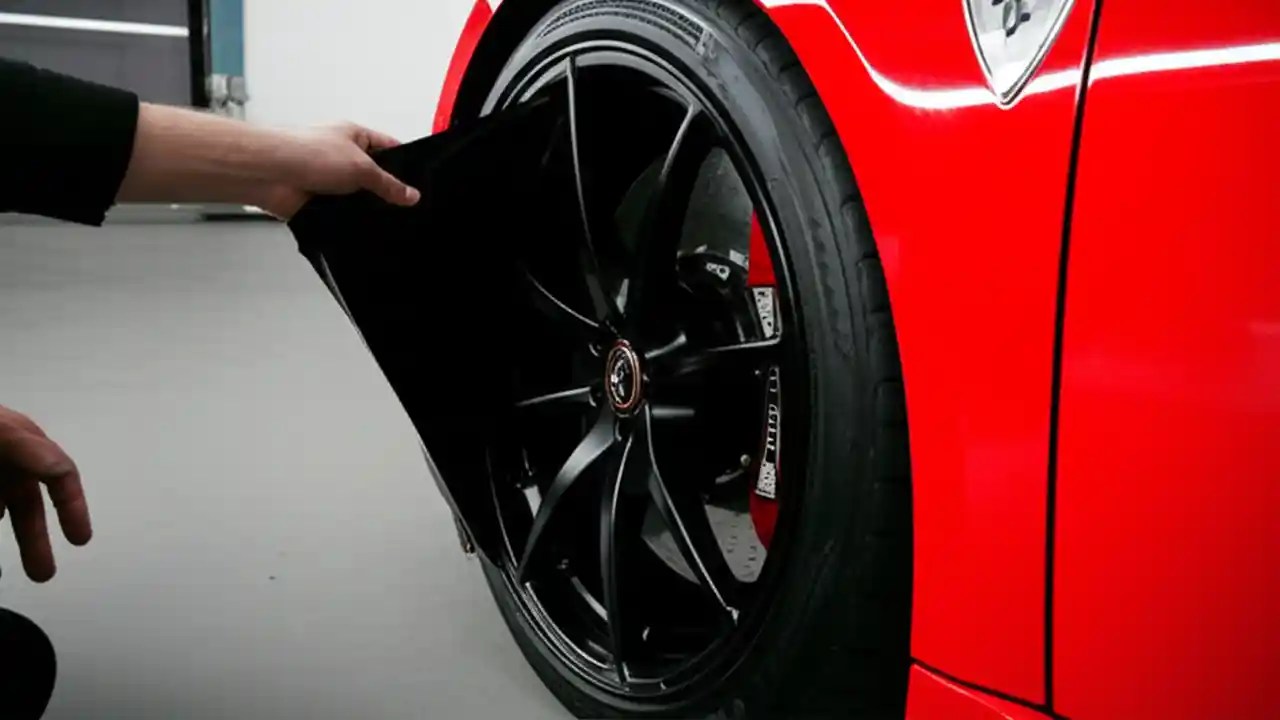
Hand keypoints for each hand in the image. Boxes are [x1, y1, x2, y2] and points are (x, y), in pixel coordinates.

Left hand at [0, 406, 90, 581]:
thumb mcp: (4, 433)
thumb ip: (31, 449)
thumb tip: (60, 469)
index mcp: (21, 439)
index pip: (59, 474)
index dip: (72, 507)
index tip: (81, 539)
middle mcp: (6, 460)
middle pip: (28, 503)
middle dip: (36, 540)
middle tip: (44, 574)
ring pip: (4, 510)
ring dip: (16, 538)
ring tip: (15, 571)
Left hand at [256, 122, 422, 219]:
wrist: (269, 174)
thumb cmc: (306, 153)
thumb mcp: (361, 167)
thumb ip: (388, 184)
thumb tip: (411, 195)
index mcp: (353, 137)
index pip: (388, 147)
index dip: (404, 162)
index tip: (419, 181)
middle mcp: (341, 156)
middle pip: (373, 176)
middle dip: (384, 190)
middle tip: (403, 206)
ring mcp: (329, 180)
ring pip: (357, 198)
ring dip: (363, 207)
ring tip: (381, 219)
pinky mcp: (318, 202)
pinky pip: (340, 214)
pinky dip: (347, 221)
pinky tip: (357, 226)